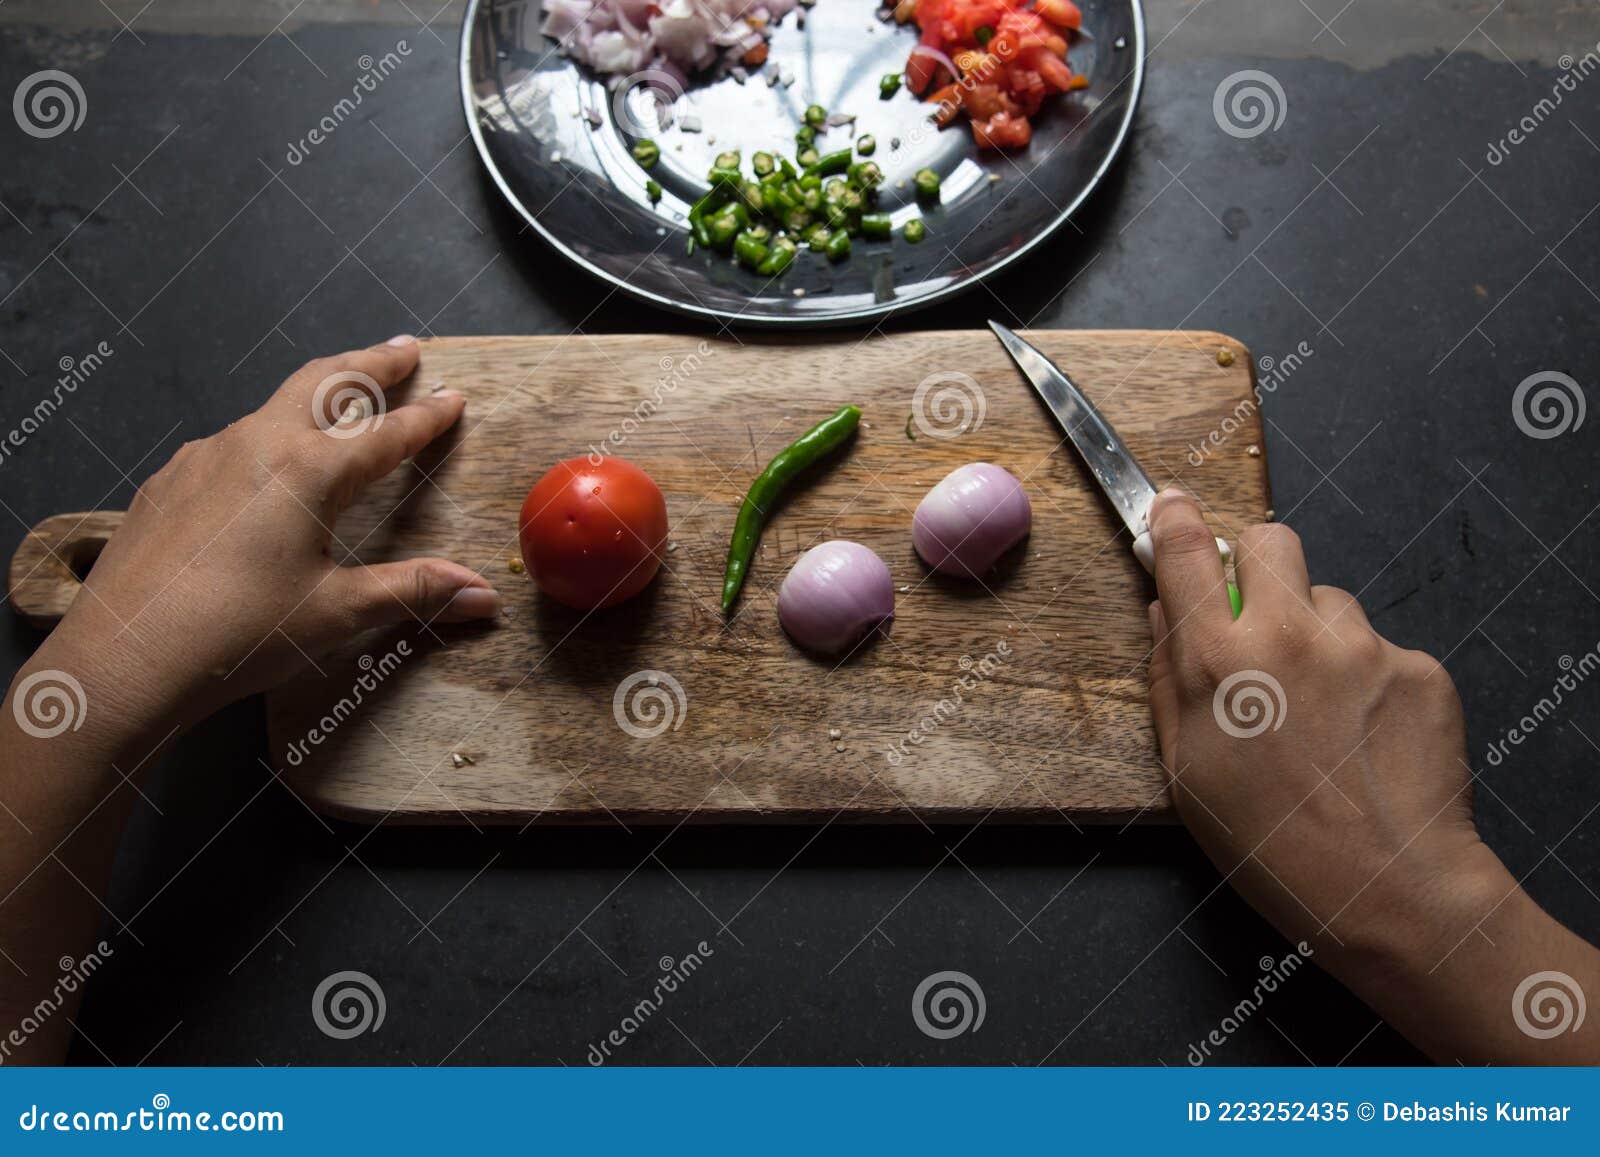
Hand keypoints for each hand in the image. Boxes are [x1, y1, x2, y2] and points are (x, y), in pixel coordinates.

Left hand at [37, 335, 500, 745]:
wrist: (123, 657)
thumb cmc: (239, 635)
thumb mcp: (337, 614)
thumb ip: (411, 592)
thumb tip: (483, 596)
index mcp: (307, 472)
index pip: (385, 433)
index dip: (426, 416)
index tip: (453, 395)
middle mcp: (255, 445)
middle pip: (323, 382)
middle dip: (370, 361)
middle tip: (404, 347)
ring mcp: (203, 458)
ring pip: (271, 408)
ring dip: (315, 395)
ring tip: (338, 400)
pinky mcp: (167, 482)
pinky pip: (228, 445)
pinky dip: (265, 438)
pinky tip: (263, 471)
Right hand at [1145, 488, 1597, 1062]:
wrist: (1389, 889)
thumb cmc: (1268, 844)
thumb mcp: (1185, 770)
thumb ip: (1168, 680)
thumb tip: (1165, 613)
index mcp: (1219, 660)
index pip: (1189, 551)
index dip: (1177, 518)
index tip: (1174, 506)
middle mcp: (1290, 633)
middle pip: (1271, 540)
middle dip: (1258, 566)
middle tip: (1259, 616)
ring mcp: (1363, 646)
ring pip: (1331, 600)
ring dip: (1318, 632)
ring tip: (1323, 708)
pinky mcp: (1420, 667)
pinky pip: (1382, 647)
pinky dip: (1369, 677)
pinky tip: (1366, 735)